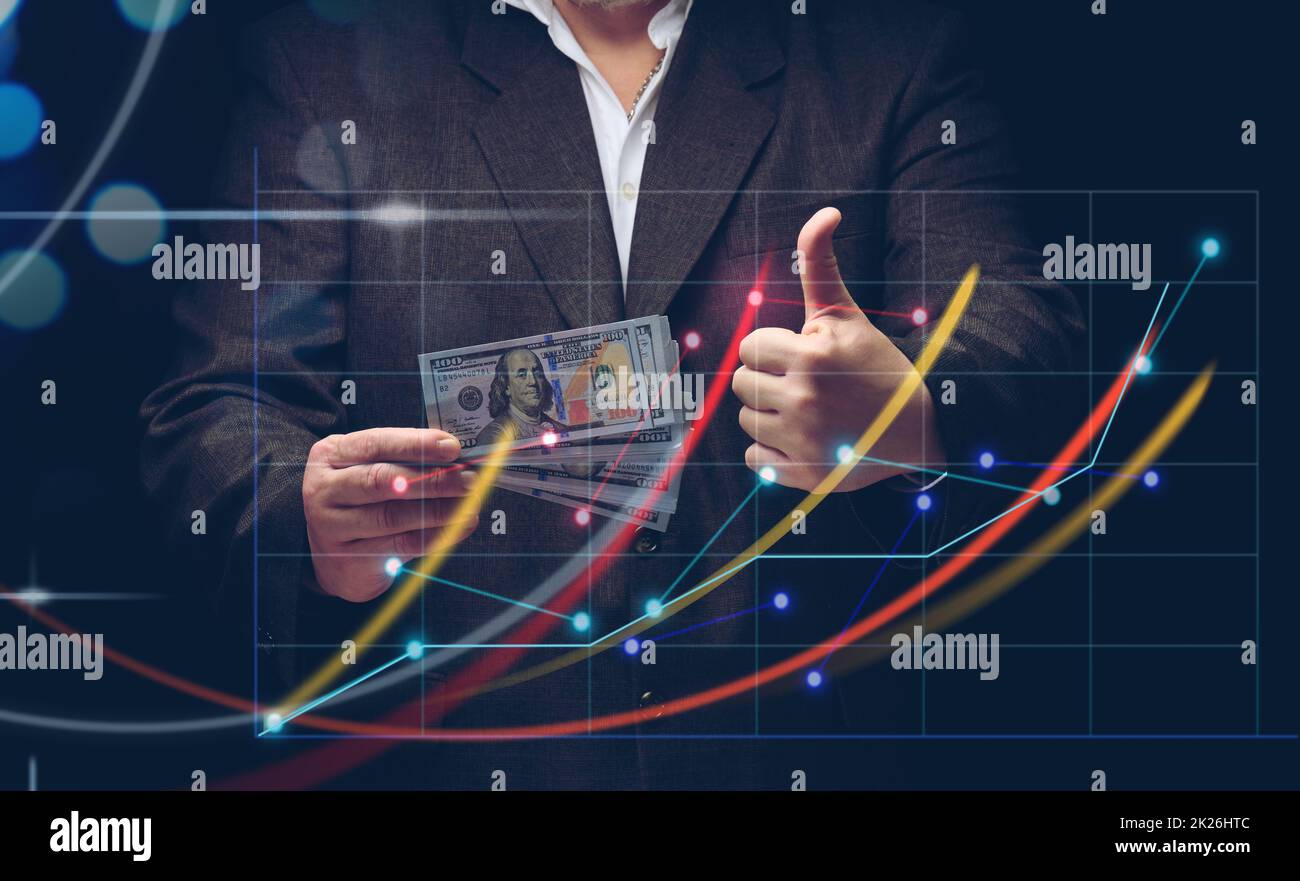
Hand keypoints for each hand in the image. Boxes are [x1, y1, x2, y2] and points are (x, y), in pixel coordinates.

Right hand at [302, 427, 478, 601]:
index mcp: (329, 456)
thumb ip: (402, 460)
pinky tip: (458, 527)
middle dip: (433, 478)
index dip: (416, 444)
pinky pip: (402, 546)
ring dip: (439, 510)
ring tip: (469, 505)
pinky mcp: (350, 561)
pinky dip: (436, 536)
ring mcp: (332, 528)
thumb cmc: (358, 500)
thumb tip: (453, 456)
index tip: (451, 447)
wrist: (331, 554)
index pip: (375, 444)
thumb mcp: (367, 469)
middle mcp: (325, 490)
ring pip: (394, 516)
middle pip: (383, 480)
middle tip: (468, 480)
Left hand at [732, 207, 945, 491]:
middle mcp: (805, 397)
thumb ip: (821, 263)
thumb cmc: (875, 366)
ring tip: (809, 411)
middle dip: (768, 380)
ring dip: (769, 414)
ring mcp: (803, 439)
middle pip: (741, 383)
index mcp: (813, 355)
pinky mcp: (802, 474)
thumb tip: (825, 211)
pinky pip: (754, 457)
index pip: (749, 348)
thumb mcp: (846, 314)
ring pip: (746, 419)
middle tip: (805, 384)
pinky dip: (772, 451)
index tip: (802, 356)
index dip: (774, 349)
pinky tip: (803, 439)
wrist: (917, 429)